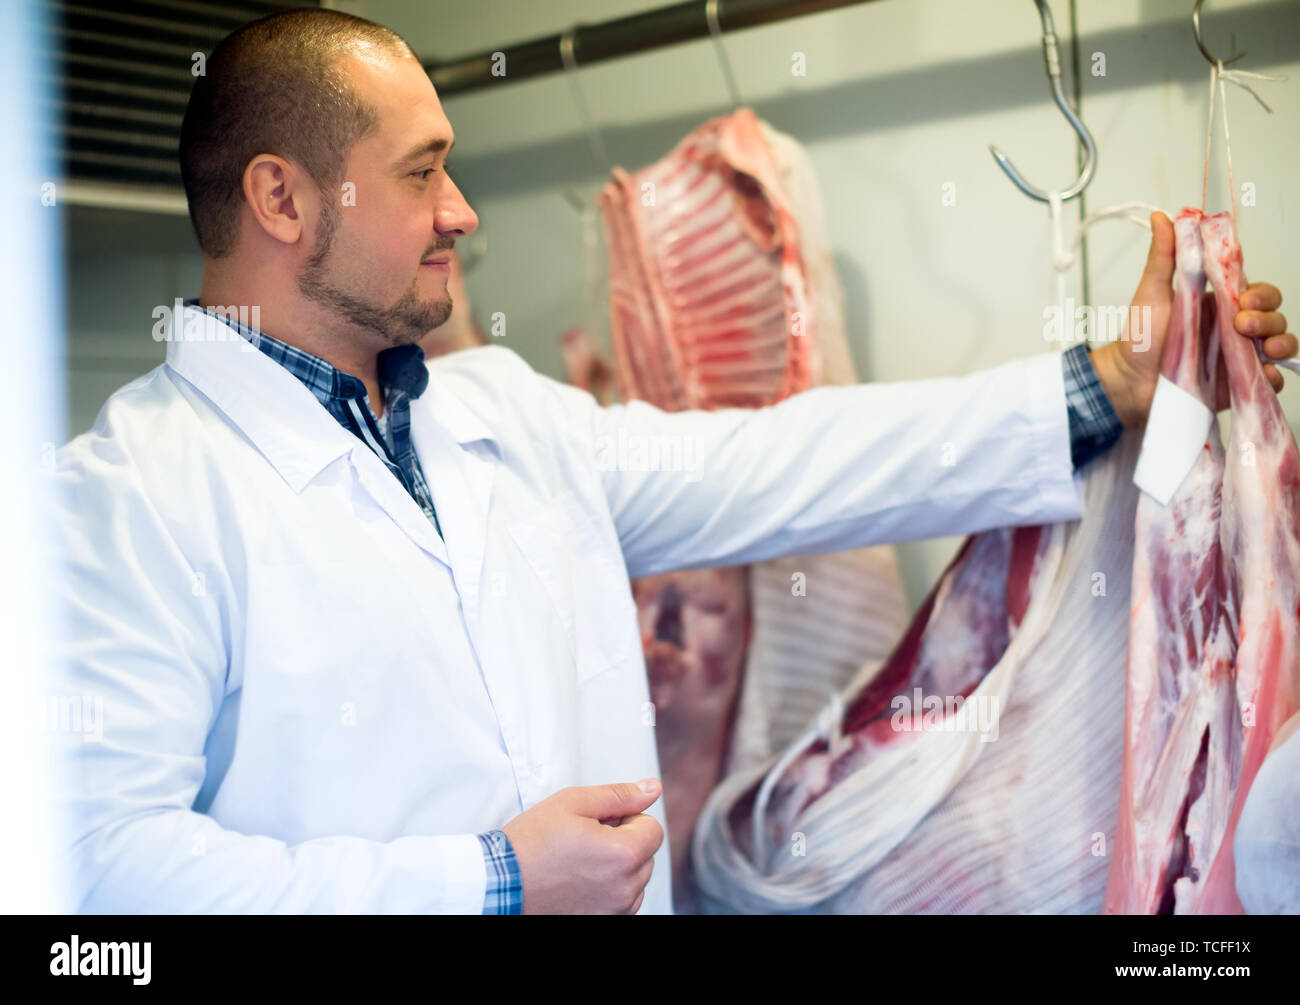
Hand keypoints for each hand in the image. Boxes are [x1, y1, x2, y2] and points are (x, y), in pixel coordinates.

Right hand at [500, 779, 663, 913]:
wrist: (500, 884)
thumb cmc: (531, 843)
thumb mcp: (573, 803)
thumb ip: (619, 795)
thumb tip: (652, 788)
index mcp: (623, 854)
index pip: (653, 828)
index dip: (627, 818)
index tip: (600, 822)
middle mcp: (625, 888)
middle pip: (646, 854)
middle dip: (624, 841)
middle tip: (586, 839)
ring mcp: (615, 910)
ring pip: (636, 879)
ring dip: (618, 866)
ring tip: (580, 861)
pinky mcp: (602, 921)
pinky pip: (623, 901)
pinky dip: (610, 888)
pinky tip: (580, 880)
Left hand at [1090, 211, 1295, 424]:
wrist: (1127, 382)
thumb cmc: (1138, 338)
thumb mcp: (1151, 292)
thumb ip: (1163, 256)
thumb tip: (1162, 216)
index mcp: (1218, 303)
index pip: (1256, 291)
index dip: (1259, 293)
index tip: (1242, 298)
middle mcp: (1232, 329)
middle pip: (1273, 315)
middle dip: (1268, 317)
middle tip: (1241, 325)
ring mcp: (1237, 356)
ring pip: (1279, 344)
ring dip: (1281, 343)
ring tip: (1263, 350)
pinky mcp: (1236, 383)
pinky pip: (1269, 380)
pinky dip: (1273, 377)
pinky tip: (1262, 374)